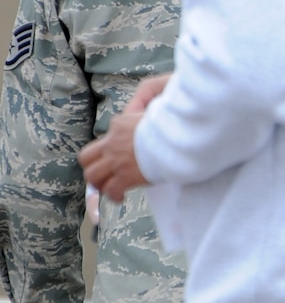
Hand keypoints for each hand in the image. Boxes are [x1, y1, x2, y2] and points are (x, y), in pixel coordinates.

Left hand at [78, 74, 168, 201]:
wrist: (179, 137)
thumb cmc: (172, 122)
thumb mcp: (154, 105)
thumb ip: (141, 106)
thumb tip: (136, 113)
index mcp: (119, 124)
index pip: (106, 138)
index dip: (110, 151)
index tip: (120, 158)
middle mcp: (113, 142)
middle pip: (86, 157)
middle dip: (92, 167)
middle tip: (102, 175)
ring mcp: (117, 160)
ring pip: (92, 175)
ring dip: (99, 183)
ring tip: (109, 188)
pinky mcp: (125, 176)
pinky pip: (110, 190)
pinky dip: (114, 196)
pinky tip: (121, 197)